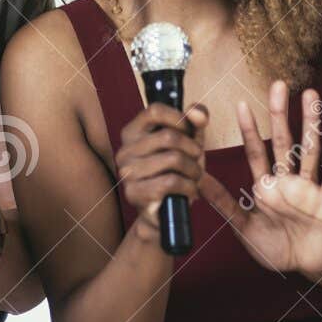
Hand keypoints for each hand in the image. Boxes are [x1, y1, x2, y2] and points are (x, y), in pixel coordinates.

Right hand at [115, 102, 208, 244]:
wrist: (166, 211)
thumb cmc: (176, 171)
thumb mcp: (189, 141)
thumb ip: (195, 121)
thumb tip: (196, 112)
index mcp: (132, 132)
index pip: (154, 110)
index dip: (179, 118)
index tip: (190, 131)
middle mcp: (124, 150)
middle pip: (169, 136)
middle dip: (193, 149)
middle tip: (197, 159)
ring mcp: (127, 173)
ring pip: (173, 159)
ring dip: (193, 170)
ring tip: (194, 176)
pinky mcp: (134, 193)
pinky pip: (171, 182)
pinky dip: (189, 187)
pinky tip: (189, 190)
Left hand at [200, 81, 321, 278]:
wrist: (305, 267)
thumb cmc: (274, 247)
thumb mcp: (243, 227)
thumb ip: (224, 204)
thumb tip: (197, 181)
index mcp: (265, 187)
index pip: (255, 152)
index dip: (249, 129)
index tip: (241, 104)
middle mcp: (286, 181)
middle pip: (282, 142)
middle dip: (280, 114)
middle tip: (277, 85)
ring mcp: (308, 188)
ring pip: (309, 150)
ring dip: (310, 124)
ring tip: (310, 95)